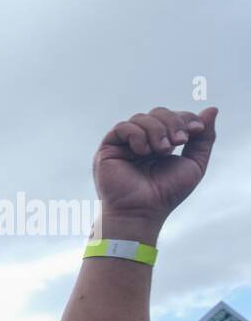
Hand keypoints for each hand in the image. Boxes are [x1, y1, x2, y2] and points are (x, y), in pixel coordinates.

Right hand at [93, 106, 216, 235]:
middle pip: (158, 112)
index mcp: (160, 143)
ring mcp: (124, 144)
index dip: (186, 118)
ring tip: (161, 151)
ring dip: (157, 130)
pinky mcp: (108, 149)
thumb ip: (204, 139)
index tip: (196, 131)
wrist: (142, 211)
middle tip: (179, 142)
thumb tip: (212, 110)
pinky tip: (143, 152)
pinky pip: (123, 127)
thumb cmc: (165, 194)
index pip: (173, 117)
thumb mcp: (194, 164)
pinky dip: (137, 135)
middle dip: (173, 123)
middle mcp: (141, 141)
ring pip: (141, 118)